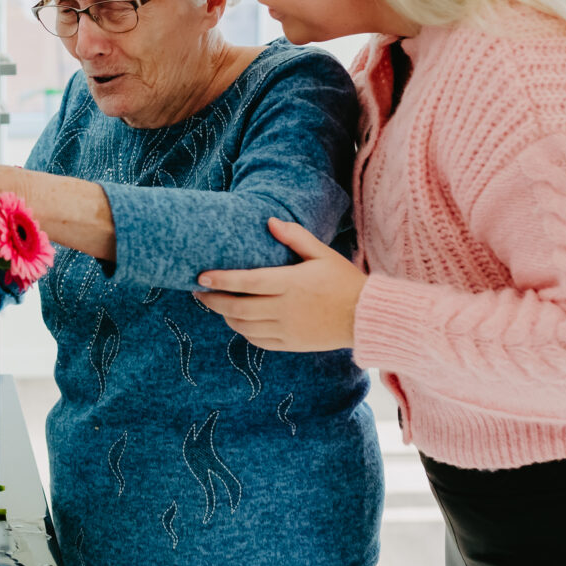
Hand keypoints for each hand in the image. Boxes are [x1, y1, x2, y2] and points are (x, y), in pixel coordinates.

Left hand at [194, 218, 362, 353]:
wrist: (366, 317)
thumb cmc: (343, 280)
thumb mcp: (322, 253)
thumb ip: (295, 237)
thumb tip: (269, 221)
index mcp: (291, 283)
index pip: (247, 282)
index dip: (221, 280)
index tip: (201, 277)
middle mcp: (285, 309)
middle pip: (238, 308)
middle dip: (213, 301)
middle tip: (198, 293)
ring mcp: (287, 329)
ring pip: (244, 326)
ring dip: (226, 316)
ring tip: (217, 304)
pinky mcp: (290, 344)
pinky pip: (258, 340)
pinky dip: (243, 331)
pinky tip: (238, 321)